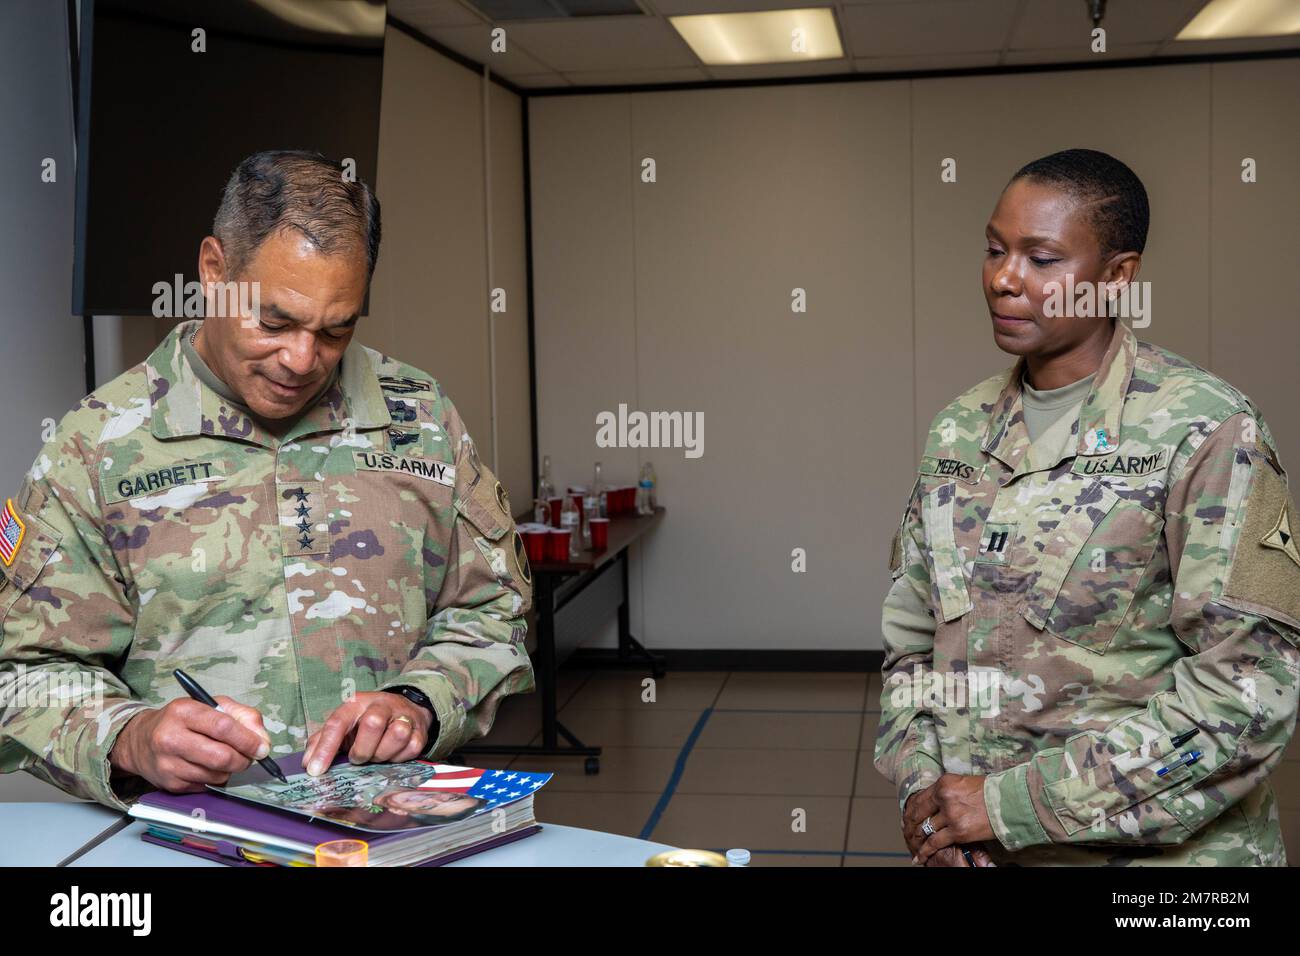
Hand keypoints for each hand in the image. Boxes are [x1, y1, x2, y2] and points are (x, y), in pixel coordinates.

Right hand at [110, 695, 270, 792]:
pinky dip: (216, 778)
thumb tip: (261, 739)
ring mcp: (168, 764)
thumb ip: (242, 715)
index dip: (248, 740)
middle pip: (221, 757)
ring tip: (224, 758)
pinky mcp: (169, 784)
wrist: (140, 740)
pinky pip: (207, 785)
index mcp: (183, 711)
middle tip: (248, 756)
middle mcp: (171, 737)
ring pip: (217, 775)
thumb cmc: (182, 721)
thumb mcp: (211, 705)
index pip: (223, 727)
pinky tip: (207, 766)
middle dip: (243, 759)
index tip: (262, 747)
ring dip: (230, 770)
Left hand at [303, 691, 432, 775]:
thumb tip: (307, 763)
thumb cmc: (365, 721)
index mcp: (357, 703)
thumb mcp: (344, 725)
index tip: (315, 771)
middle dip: (363, 749)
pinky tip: (392, 755)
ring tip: (376, 755)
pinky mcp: (420, 731)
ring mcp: (403, 716)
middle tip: (358, 758)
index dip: (325, 748)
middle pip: (373, 723)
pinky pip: (411, 748)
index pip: (338, 722)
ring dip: (383, 754)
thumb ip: (322, 741)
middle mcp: (381, 705)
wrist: (404, 709)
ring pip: (396, 735)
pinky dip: (399, 758)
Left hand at [904, 773, 995, 864]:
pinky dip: (925, 851)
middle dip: (911, 823)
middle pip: (920, 812)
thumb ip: (947, 791)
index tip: (908, 815)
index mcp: (944, 783)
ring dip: (919, 837)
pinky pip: (935, 842)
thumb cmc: (990, 792)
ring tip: (914, 843)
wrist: (1009, 802)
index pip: (921, 797)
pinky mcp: (957, 831)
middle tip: (907, 830)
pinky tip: (919, 857)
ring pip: (926, 828)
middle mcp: (944, 797)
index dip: (913, 809)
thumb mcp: (964, 783)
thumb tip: (935, 801)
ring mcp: (950, 815)